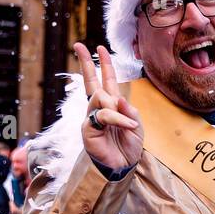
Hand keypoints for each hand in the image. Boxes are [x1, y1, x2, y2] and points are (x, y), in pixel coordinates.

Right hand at [75, 42, 142, 171]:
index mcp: (111, 105)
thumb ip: (129, 110)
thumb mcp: (136, 126)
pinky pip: (103, 115)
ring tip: (128, 124)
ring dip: (117, 108)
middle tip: (78, 45)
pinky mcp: (88, 130)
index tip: (99, 47)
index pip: (105, 80)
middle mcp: (98, 109)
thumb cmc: (129, 147)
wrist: (124, 168)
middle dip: (86, 63)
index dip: (104, 64)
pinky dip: (118, 119)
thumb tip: (117, 98)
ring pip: (100, 98)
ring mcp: (91, 119)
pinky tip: (128, 127)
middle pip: (90, 82)